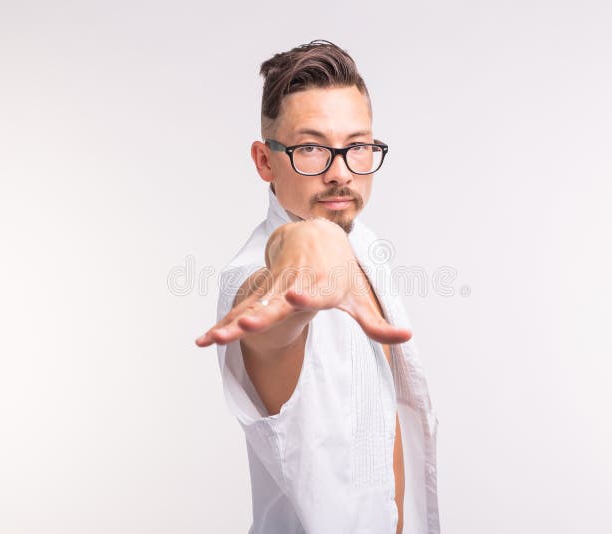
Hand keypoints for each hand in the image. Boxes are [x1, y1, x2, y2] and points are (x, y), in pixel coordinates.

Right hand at [195, 218, 410, 347]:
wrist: (314, 237)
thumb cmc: (339, 273)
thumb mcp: (358, 297)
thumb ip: (377, 323)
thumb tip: (408, 337)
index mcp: (320, 286)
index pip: (313, 293)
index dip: (305, 296)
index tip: (295, 297)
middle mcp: (293, 285)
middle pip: (275, 303)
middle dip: (261, 313)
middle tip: (248, 325)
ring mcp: (273, 289)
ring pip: (251, 307)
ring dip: (233, 323)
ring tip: (216, 339)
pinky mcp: (259, 294)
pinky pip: (239, 311)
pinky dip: (222, 324)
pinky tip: (204, 340)